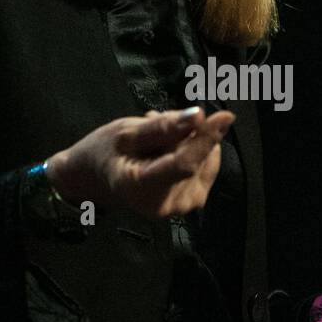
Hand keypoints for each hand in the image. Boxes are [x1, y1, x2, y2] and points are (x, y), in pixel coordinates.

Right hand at [45, 106, 234, 220]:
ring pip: (202, 156)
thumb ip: (162, 128)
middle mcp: (168, 204)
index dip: (206, 139)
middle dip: (183, 131)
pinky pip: (205, 163)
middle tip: (151, 121)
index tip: (224, 115)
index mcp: (144, 189)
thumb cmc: (104, 154)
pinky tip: (166, 146)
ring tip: (154, 135)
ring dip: (185, 139)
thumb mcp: (125, 133)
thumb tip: (198, 116)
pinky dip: (190, 148)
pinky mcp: (194, 199)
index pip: (185, 164)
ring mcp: (183, 205)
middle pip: (195, 156)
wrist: (96, 180)